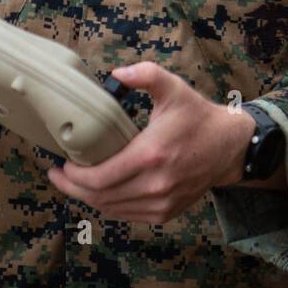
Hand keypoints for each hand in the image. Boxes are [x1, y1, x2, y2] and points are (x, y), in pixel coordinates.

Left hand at [46, 61, 255, 223]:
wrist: (229, 147)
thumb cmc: (197, 117)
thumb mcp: (173, 88)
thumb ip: (145, 75)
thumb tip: (115, 73)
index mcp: (151, 155)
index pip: (99, 178)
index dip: (73, 176)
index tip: (61, 164)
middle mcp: (155, 185)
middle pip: (99, 197)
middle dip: (72, 188)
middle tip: (58, 176)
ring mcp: (161, 202)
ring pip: (111, 209)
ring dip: (88, 198)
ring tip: (74, 183)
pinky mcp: (166, 212)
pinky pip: (127, 214)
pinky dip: (108, 206)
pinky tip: (99, 193)